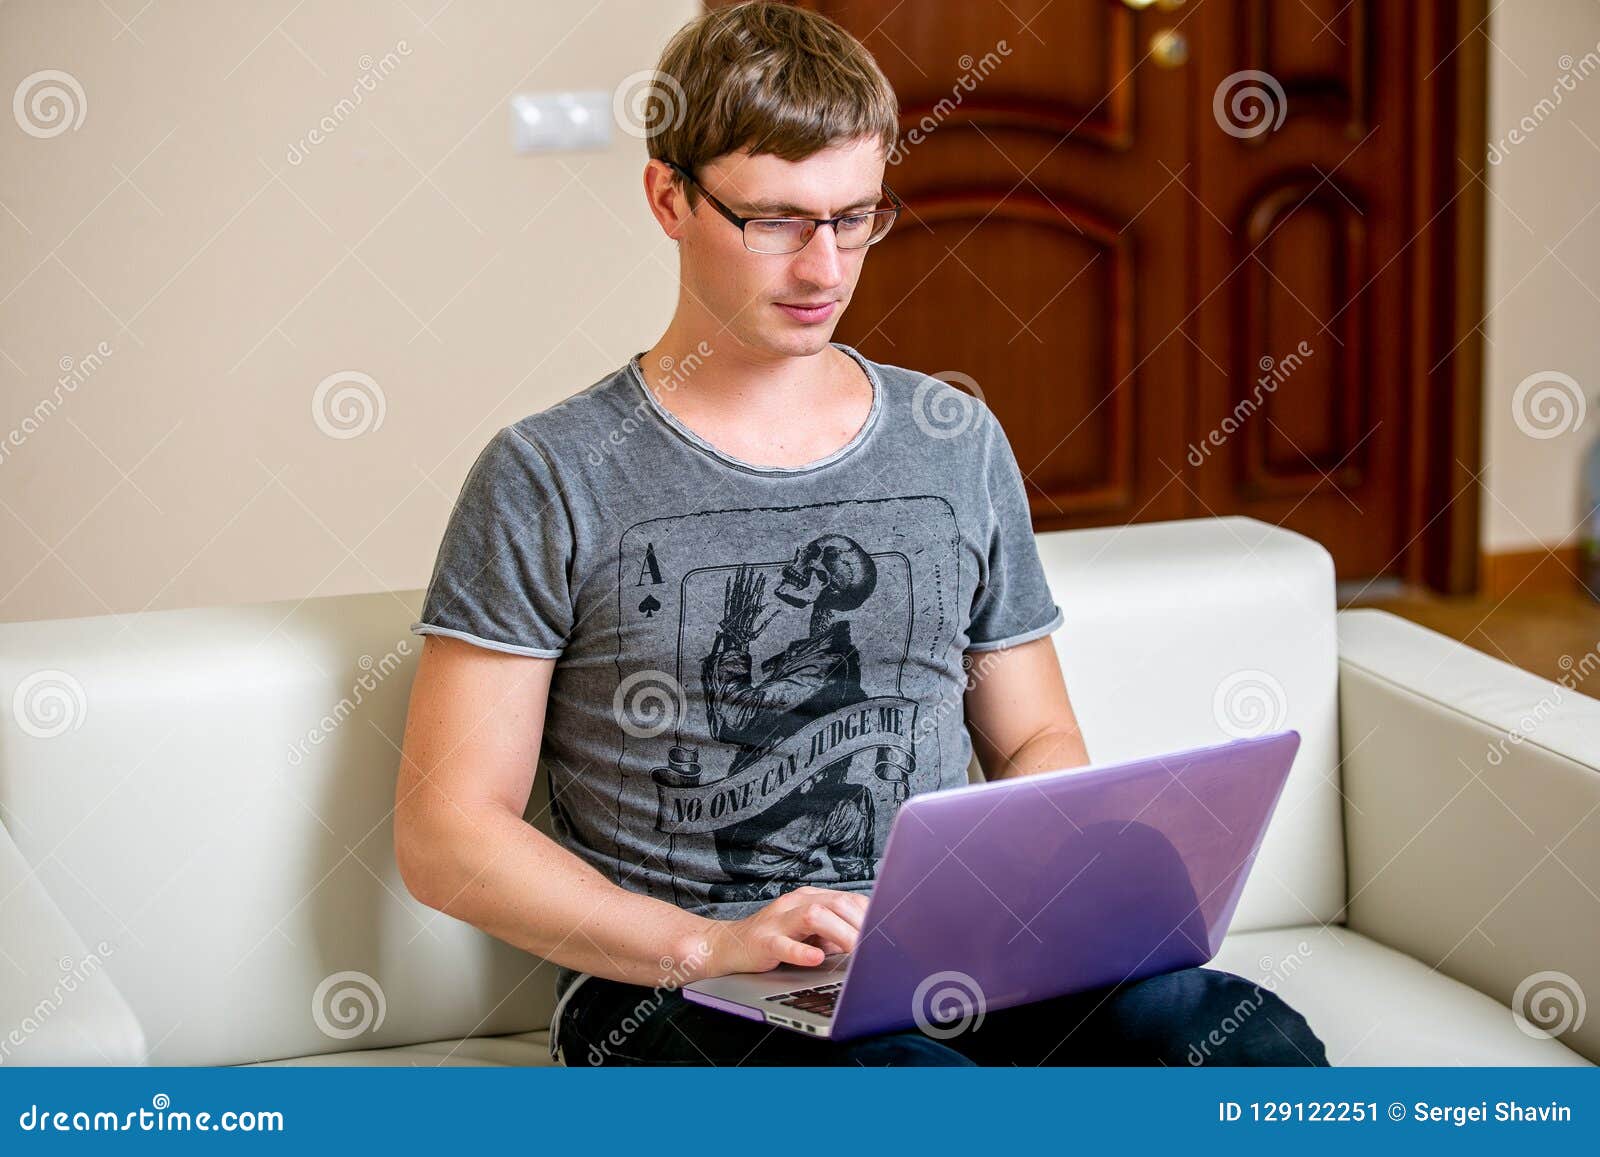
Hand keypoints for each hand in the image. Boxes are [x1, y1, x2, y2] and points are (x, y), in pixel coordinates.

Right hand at [702, 886, 870, 974]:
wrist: (729, 945)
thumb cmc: (775, 940)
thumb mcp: (809, 934)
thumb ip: (834, 934)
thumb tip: (868, 943)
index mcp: (809, 899)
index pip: (846, 899)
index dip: (868, 914)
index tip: (886, 930)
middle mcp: (795, 903)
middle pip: (834, 903)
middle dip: (858, 923)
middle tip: (874, 945)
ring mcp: (778, 920)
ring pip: (813, 916)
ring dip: (839, 933)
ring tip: (854, 950)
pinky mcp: (763, 940)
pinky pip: (783, 943)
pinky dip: (801, 950)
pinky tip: (814, 958)